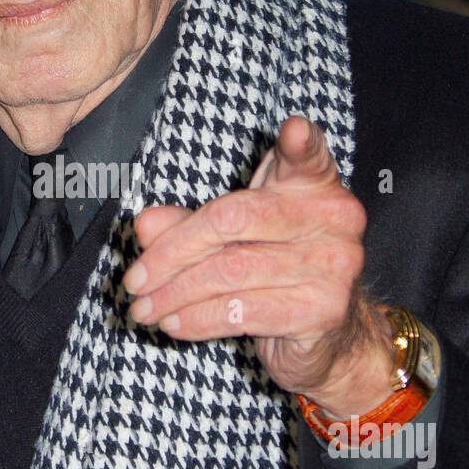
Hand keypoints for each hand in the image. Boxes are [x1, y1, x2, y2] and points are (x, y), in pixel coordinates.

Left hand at [122, 115, 395, 417]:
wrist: (327, 338)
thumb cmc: (275, 269)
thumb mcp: (234, 236)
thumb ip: (189, 225)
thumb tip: (145, 225)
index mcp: (314, 187)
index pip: (308, 157)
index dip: (301, 144)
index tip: (293, 131)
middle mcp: (333, 219)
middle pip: (233, 221)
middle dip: (172, 253)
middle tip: (135, 279)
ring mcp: (333, 266)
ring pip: (229, 271)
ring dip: (174, 294)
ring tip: (144, 308)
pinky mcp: (322, 311)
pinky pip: (241, 311)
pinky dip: (197, 319)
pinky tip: (173, 323)